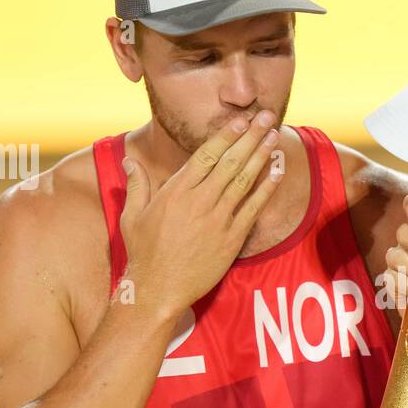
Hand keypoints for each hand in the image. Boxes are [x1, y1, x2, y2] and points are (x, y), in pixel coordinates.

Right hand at [118, 110, 282, 319]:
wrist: (157, 290)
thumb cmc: (143, 254)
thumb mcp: (132, 216)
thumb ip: (136, 185)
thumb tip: (129, 161)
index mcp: (176, 191)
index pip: (206, 155)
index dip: (226, 135)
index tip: (240, 120)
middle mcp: (199, 201)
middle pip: (231, 161)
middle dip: (250, 137)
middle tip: (266, 117)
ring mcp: (217, 219)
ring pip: (244, 180)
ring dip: (262, 156)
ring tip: (274, 137)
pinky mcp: (231, 239)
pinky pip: (253, 209)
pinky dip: (267, 190)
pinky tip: (277, 173)